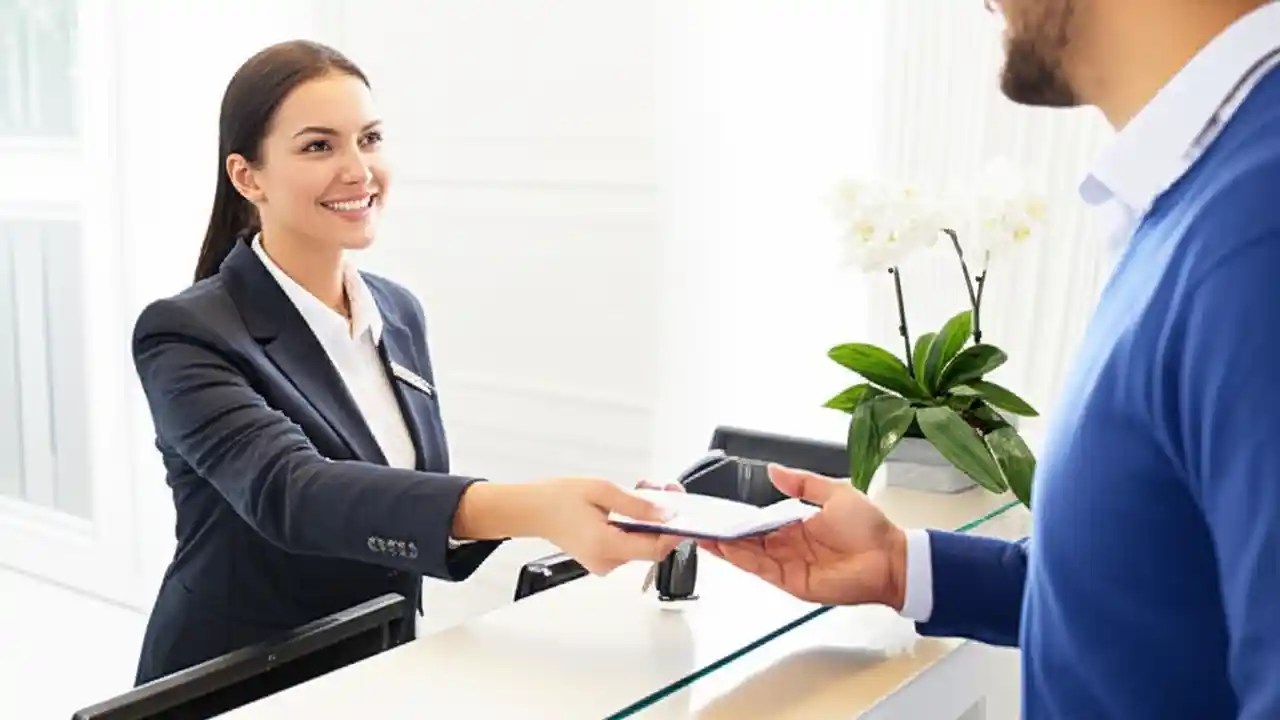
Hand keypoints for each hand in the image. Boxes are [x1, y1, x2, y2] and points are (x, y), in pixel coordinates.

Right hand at [525, 478, 685, 575]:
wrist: (533, 509)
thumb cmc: (558, 499)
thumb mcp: (603, 491)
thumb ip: (637, 505)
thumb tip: (664, 513)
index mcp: (606, 546)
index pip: (655, 549)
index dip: (674, 534)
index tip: (685, 517)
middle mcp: (606, 561)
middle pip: (650, 546)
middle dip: (662, 519)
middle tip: (666, 492)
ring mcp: (604, 562)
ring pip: (641, 544)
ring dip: (649, 519)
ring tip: (645, 492)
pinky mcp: (603, 557)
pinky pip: (629, 544)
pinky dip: (636, 525)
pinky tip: (631, 506)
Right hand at [698, 464, 907, 609]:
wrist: (891, 558)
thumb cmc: (871, 529)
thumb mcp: (833, 492)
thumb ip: (801, 482)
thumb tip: (773, 469)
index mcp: (797, 526)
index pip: (758, 522)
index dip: (737, 516)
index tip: (716, 508)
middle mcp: (789, 547)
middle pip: (747, 540)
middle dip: (722, 531)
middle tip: (697, 521)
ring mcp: (789, 566)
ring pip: (748, 555)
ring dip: (725, 545)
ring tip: (701, 532)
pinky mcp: (793, 582)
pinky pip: (761, 569)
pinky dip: (741, 559)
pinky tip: (725, 547)